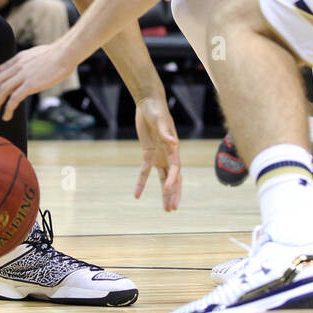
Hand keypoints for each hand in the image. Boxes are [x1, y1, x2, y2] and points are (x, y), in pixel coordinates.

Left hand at [0, 42, 78, 120]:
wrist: (65, 53)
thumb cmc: (56, 55)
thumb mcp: (36, 55)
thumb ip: (27, 63)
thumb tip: (26, 71)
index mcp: (18, 59)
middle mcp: (17, 66)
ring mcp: (23, 75)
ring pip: (2, 91)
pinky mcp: (31, 84)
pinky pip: (14, 98)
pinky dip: (8, 108)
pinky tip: (7, 115)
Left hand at [134, 95, 180, 209]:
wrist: (149, 104)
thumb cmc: (157, 110)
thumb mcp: (160, 120)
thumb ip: (166, 132)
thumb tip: (174, 143)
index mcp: (174, 149)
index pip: (175, 168)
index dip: (173, 179)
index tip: (169, 189)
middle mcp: (168, 155)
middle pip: (173, 179)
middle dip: (173, 194)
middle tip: (172, 209)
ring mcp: (159, 156)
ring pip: (163, 179)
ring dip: (164, 193)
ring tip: (166, 209)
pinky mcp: (148, 154)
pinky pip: (145, 172)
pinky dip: (141, 183)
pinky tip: (137, 195)